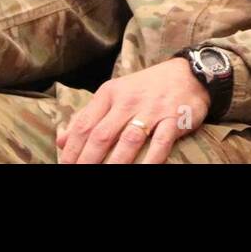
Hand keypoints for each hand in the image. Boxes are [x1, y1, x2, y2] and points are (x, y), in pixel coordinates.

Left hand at [56, 57, 209, 163]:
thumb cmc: (147, 87)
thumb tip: (61, 140)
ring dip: (114, 165)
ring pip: (128, 141)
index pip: (85, 125)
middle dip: (88, 161)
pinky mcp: (173, 119)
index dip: (72, 150)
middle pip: (102, 135)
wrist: (188, 73)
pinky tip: (141, 171)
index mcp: (110, 93)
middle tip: (80, 175)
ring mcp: (152, 110)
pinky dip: (149, 161)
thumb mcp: (115, 93)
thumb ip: (88, 115)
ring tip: (105, 178)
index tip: (66, 166)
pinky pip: (160, 144)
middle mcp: (129, 101)